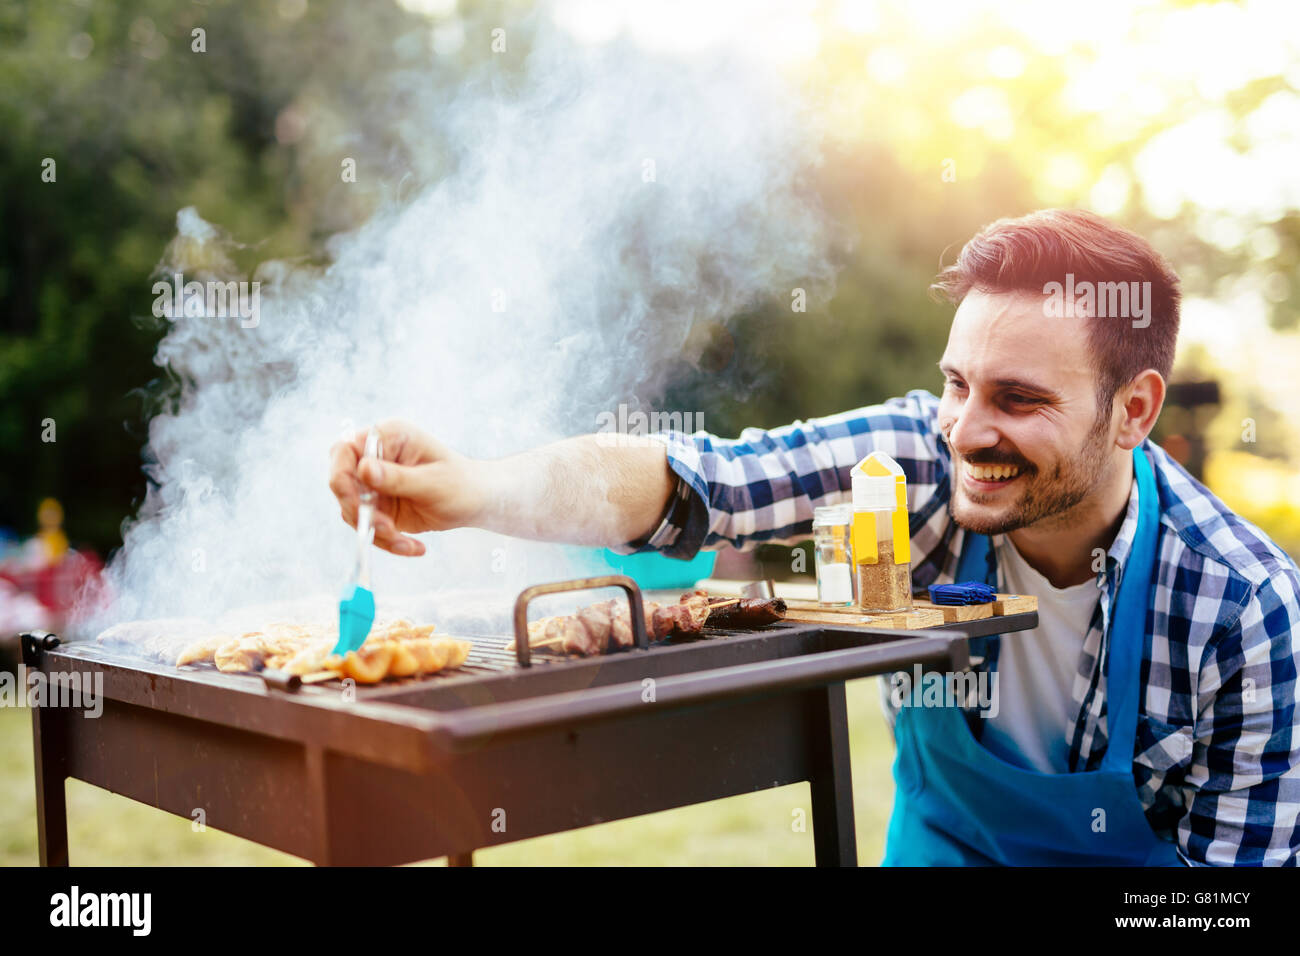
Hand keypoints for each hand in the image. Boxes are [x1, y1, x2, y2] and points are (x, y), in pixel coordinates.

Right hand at [328, 420, 482, 555]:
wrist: (476, 502)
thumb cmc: (461, 483)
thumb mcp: (433, 482)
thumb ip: (397, 477)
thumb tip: (363, 469)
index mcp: (388, 437)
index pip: (345, 449)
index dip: (342, 475)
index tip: (359, 502)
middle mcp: (375, 457)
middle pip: (342, 482)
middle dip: (360, 511)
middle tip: (387, 529)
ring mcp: (374, 483)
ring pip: (353, 510)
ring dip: (377, 532)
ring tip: (408, 544)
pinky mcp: (379, 506)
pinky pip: (368, 526)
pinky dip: (387, 541)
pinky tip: (413, 547)